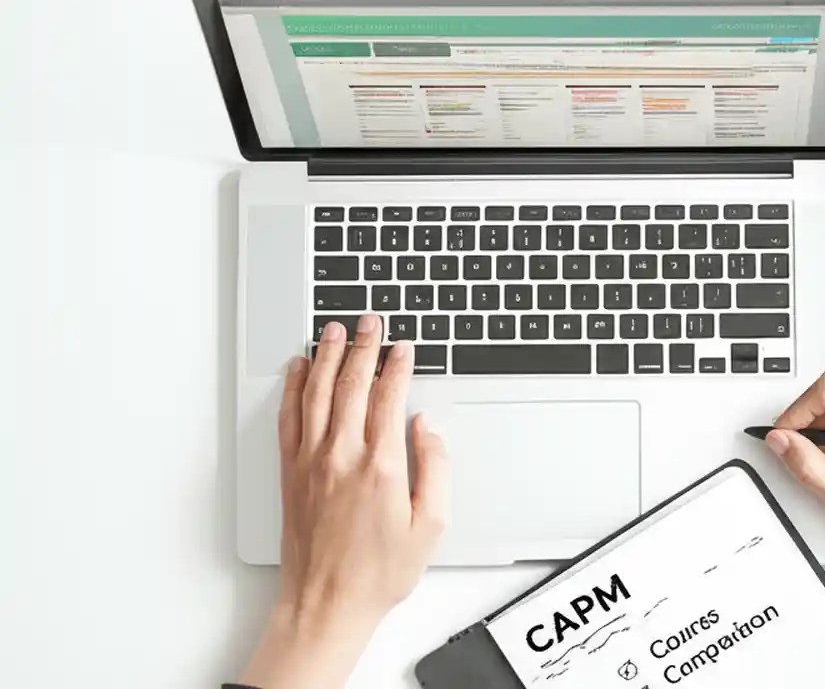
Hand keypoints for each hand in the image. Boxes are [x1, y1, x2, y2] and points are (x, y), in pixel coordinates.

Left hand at [239, 314, 448, 688]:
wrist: (326, 603)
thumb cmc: (379, 573)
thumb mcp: (431, 526)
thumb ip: (435, 469)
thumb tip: (426, 428)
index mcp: (381, 467)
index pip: (389, 398)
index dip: (397, 366)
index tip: (403, 347)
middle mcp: (342, 456)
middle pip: (351, 385)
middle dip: (362, 347)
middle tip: (368, 321)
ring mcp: (311, 462)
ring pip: (317, 393)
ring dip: (326, 356)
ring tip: (333, 330)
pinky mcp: (290, 473)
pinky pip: (289, 418)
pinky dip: (294, 388)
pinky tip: (299, 369)